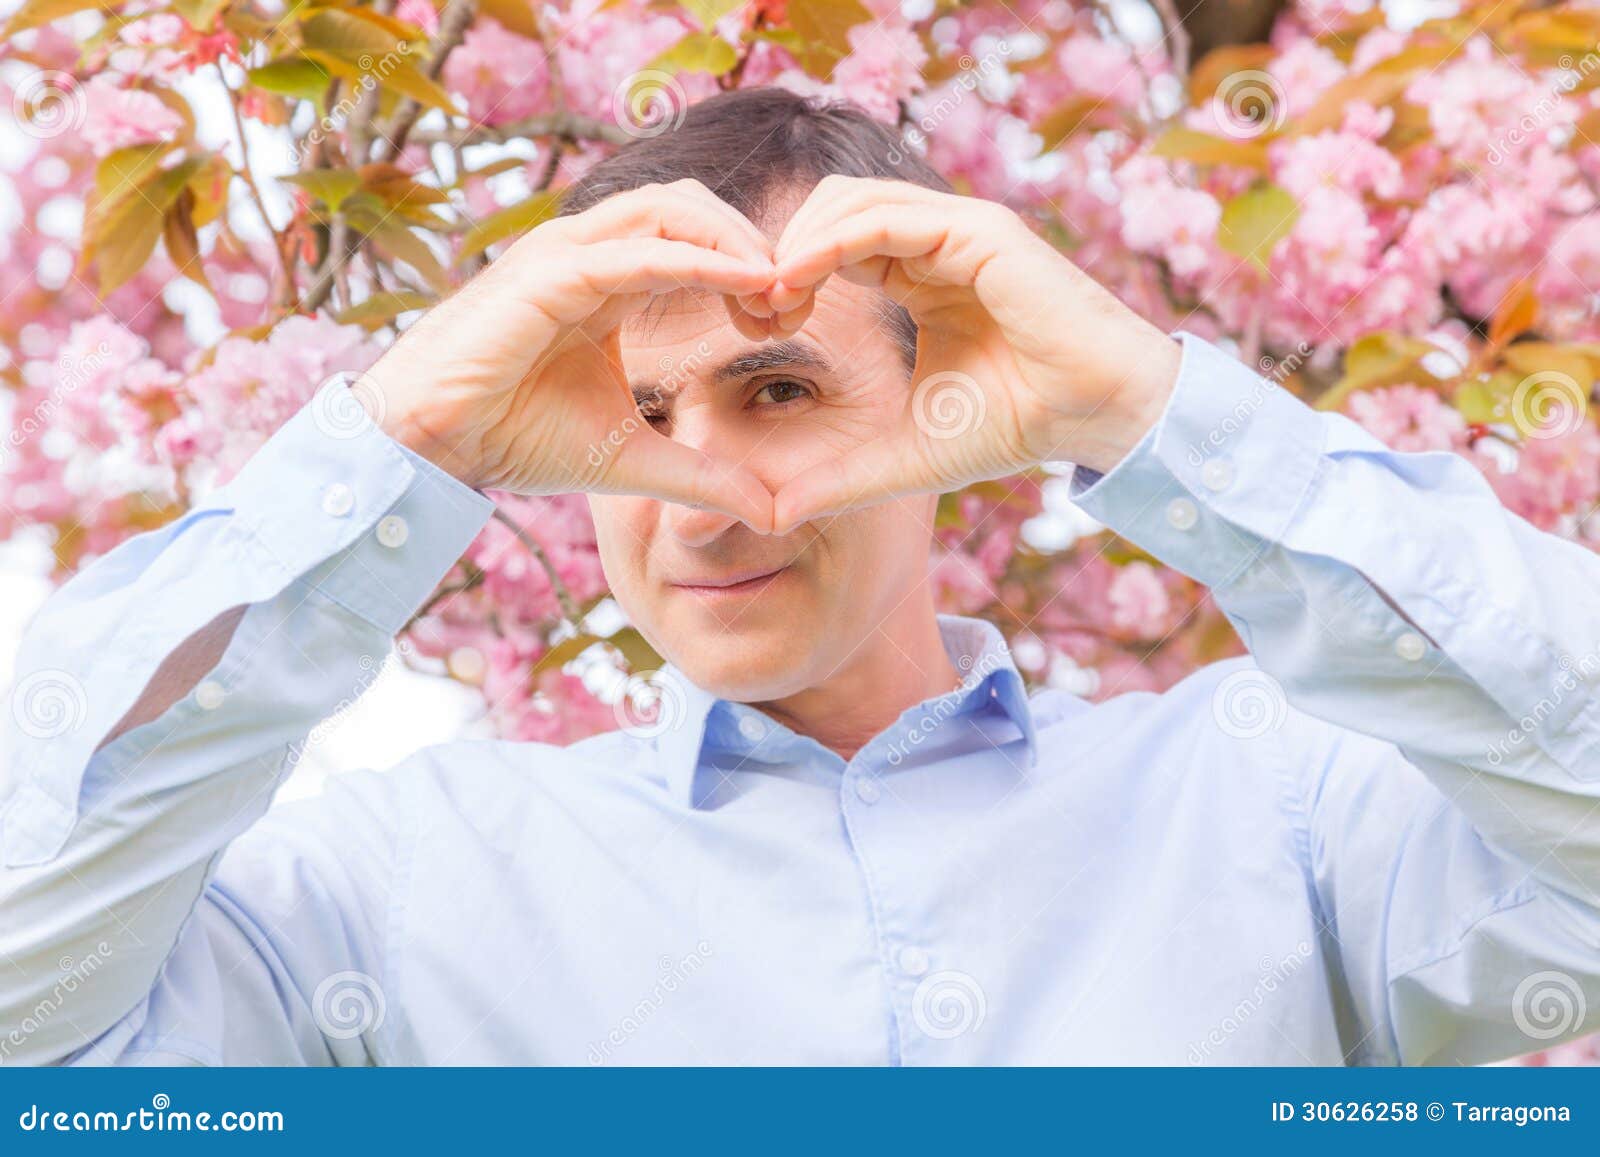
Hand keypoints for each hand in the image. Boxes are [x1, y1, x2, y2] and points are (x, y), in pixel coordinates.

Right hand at [360, 179, 778, 529]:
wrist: (435, 444)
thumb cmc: (514, 437)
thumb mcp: (632, 458)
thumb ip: (702, 473)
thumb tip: (772, 510)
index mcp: (608, 280)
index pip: (694, 238)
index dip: (749, 266)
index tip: (785, 321)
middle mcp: (588, 252)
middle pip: (690, 206)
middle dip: (752, 242)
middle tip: (791, 302)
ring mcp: (566, 252)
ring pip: (670, 209)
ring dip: (735, 240)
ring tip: (778, 290)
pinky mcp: (550, 272)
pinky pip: (641, 251)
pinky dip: (702, 259)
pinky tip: (749, 284)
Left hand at [758, 176, 1182, 533]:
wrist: (1094, 417)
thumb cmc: (1017, 425)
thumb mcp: (906, 455)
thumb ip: (842, 478)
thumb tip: (773, 516)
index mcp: (921, 273)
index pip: (831, 242)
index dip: (786, 276)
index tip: (757, 328)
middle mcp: (936, 240)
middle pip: (829, 206)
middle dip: (780, 251)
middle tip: (756, 313)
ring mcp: (958, 228)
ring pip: (848, 198)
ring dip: (796, 243)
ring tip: (773, 301)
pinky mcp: (978, 230)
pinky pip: (885, 216)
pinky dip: (831, 241)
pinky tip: (799, 283)